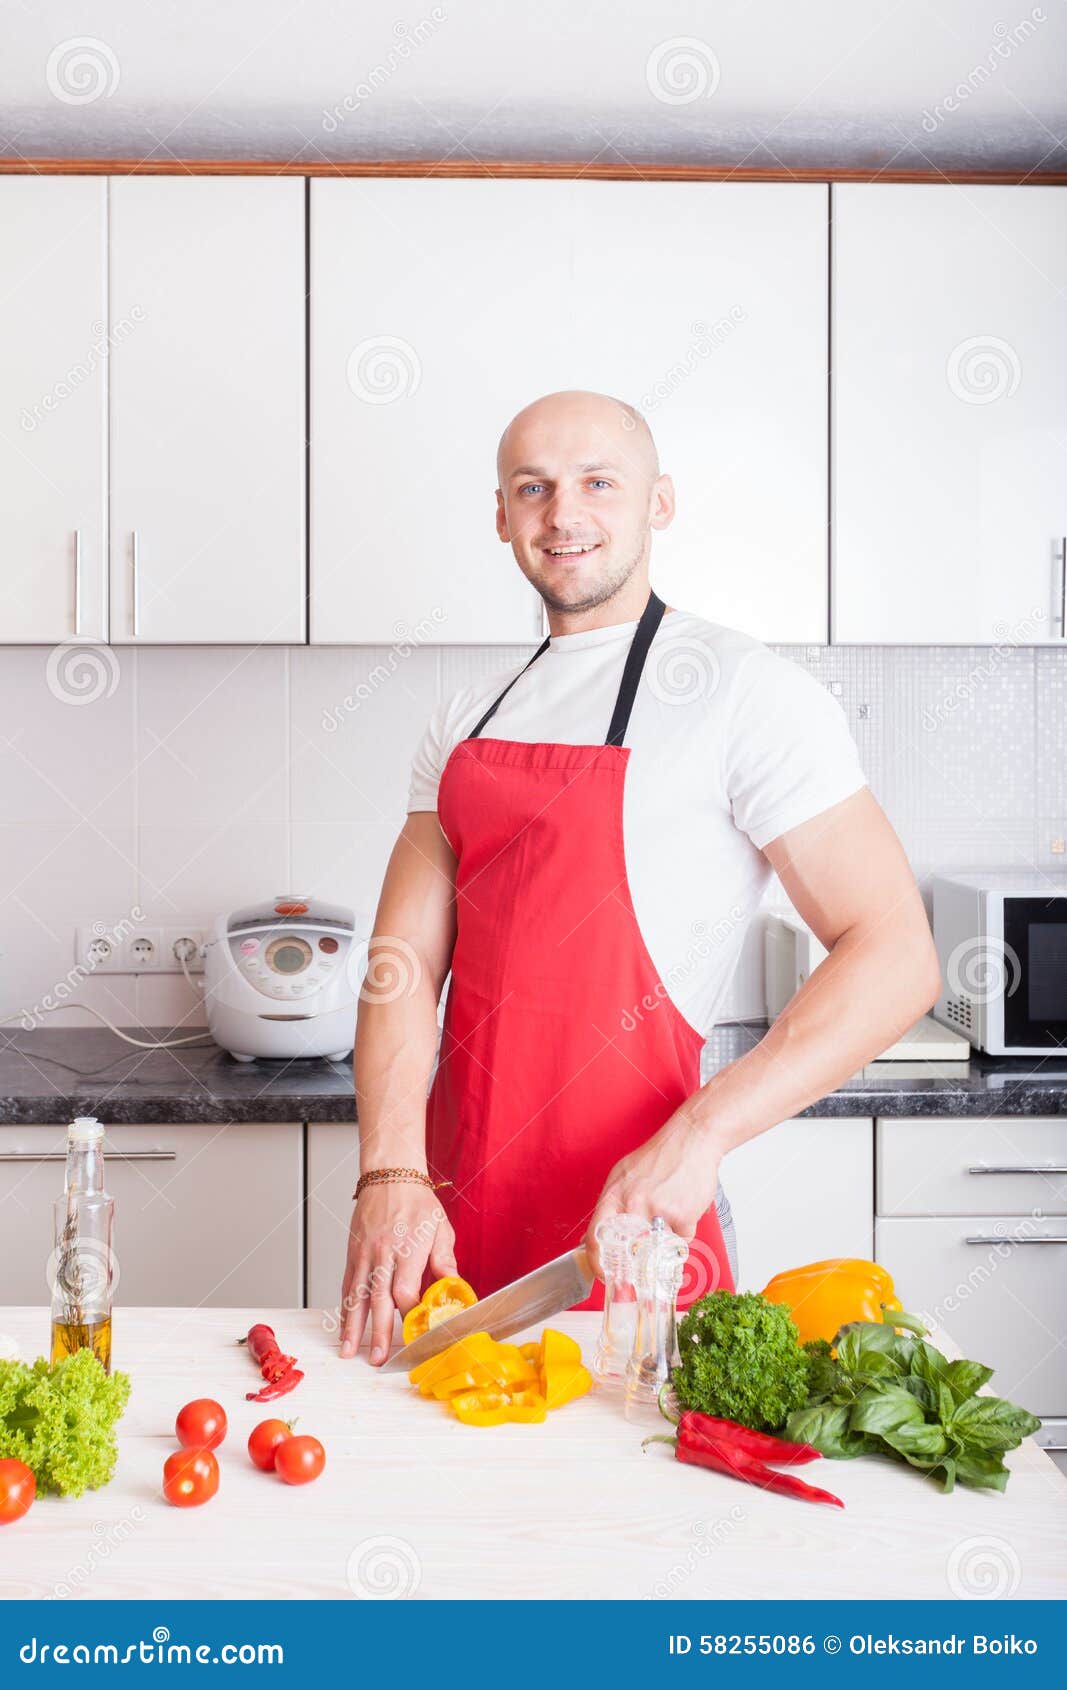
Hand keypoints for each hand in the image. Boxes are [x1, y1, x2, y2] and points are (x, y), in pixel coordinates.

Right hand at [338, 1181, 456, 1363]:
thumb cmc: (418, 1202)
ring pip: (356, 1295)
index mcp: (408, 1247)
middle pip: (378, 1298)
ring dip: (352, 1326)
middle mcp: (383, 1253)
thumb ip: (444, 1261)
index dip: (410, 1314)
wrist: (389, 1175)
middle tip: (378, 1359)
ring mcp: (364, 1254)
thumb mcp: (440, 1228)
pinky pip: (347, 1285)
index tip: (416, 1332)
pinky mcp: (353, 1254)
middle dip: (378, 1331)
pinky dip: (344, 1308)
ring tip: (348, 1352)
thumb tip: (454, 1289)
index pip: (405, 1290)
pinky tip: (344, 1327)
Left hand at [584, 1107, 720, 1277]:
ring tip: (671, 1212)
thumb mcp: (623, 1175)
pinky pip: (682, 1238)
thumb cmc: (660, 1156)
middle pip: (630, 1250)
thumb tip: (589, 1237)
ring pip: (659, 1246)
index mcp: (615, 1194)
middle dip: (638, 1259)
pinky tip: (685, 1206)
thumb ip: (610, 1206)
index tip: (604, 1275)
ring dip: (666, 1237)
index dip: (597, 1262)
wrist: (692, 1139)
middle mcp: (632, 1203)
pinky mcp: (681, 1215)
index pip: (594, 1236)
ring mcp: (657, 1210)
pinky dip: (685, 1228)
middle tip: (644, 1259)